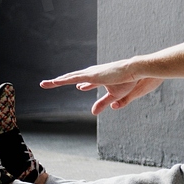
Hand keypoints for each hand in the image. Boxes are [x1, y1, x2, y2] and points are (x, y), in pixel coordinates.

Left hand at [41, 60, 163, 115]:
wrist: (137, 70)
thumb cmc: (130, 81)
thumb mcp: (114, 96)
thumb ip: (103, 103)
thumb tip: (93, 113)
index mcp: (100, 78)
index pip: (87, 81)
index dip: (81, 83)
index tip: (78, 86)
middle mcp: (94, 74)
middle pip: (74, 77)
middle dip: (60, 80)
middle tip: (47, 83)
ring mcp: (92, 73)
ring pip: (70, 76)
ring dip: (58, 80)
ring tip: (46, 83)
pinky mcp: (92, 74)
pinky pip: (74, 77)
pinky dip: (64, 79)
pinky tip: (55, 81)